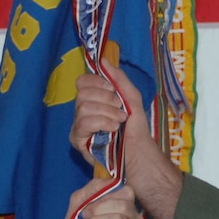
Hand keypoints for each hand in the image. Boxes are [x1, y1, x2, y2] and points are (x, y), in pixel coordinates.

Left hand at [56, 178, 143, 218]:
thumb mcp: (80, 200)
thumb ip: (93, 187)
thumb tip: (109, 180)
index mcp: (124, 204)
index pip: (127, 192)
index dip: (106, 197)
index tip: (89, 205)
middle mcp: (133, 217)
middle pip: (124, 206)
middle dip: (99, 210)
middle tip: (85, 218)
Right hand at [71, 73, 181, 218]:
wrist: (140, 158)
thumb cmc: (137, 133)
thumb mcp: (133, 101)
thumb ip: (120, 80)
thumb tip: (104, 60)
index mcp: (94, 101)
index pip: (83, 82)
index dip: (96, 82)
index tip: (112, 90)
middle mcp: (83, 112)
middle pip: (82, 93)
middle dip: (105, 98)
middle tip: (120, 110)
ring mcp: (79, 127)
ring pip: (82, 107)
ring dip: (106, 112)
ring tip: (120, 122)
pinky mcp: (78, 141)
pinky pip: (82, 124)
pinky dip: (100, 122)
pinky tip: (113, 129)